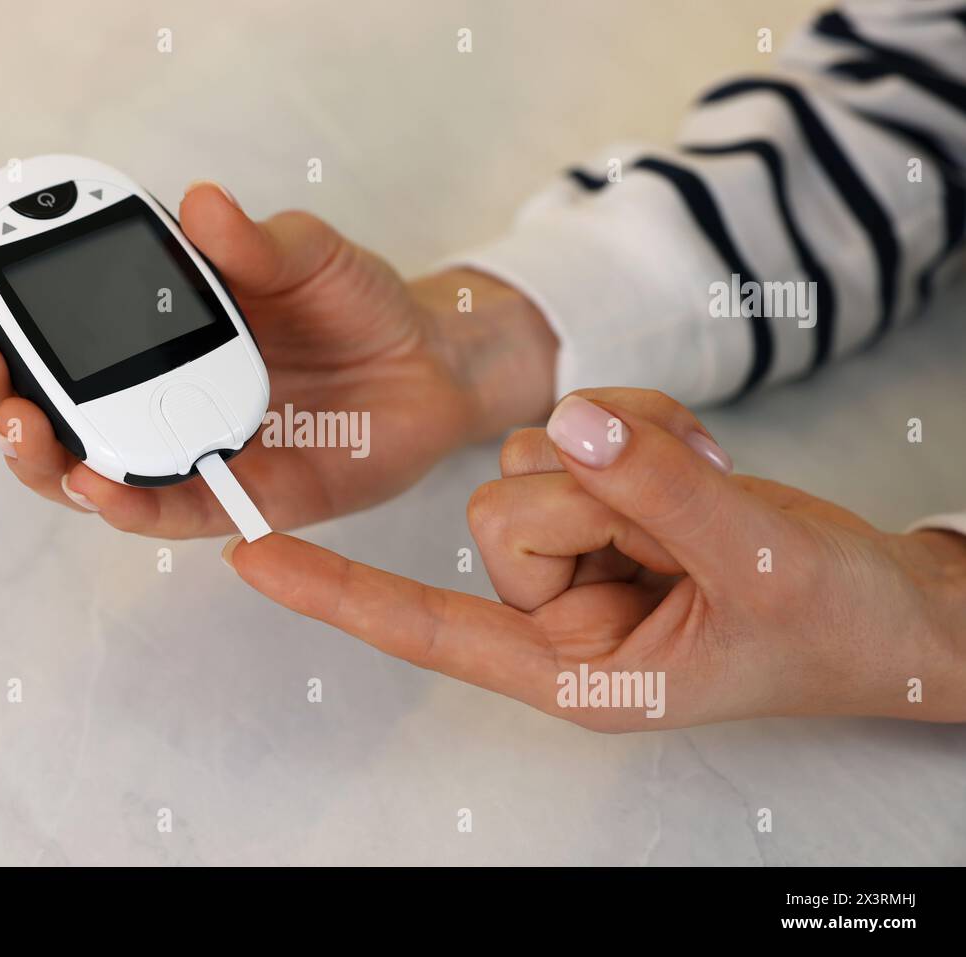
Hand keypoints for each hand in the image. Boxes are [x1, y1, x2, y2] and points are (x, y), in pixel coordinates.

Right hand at [0, 182, 556, 535]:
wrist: (431, 368)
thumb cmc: (356, 304)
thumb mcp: (309, 256)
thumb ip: (256, 243)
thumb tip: (202, 206)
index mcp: (148, 326)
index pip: (46, 327)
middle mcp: (149, 392)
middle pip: (39, 405)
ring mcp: (181, 448)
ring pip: (79, 468)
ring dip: (36, 453)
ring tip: (22, 424)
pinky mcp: (230, 498)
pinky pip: (163, 510)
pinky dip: (124, 501)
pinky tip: (97, 481)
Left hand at [222, 388, 965, 729]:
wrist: (892, 607)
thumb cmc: (829, 626)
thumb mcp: (751, 560)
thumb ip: (651, 486)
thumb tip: (567, 421)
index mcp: (570, 668)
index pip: (427, 628)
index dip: (338, 592)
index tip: (251, 556)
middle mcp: (558, 611)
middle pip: (498, 509)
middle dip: (598, 496)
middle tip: (688, 518)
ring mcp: (580, 551)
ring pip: (532, 460)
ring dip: (624, 458)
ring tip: (705, 499)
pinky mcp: (604, 501)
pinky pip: (573, 431)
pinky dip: (636, 430)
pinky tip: (696, 468)